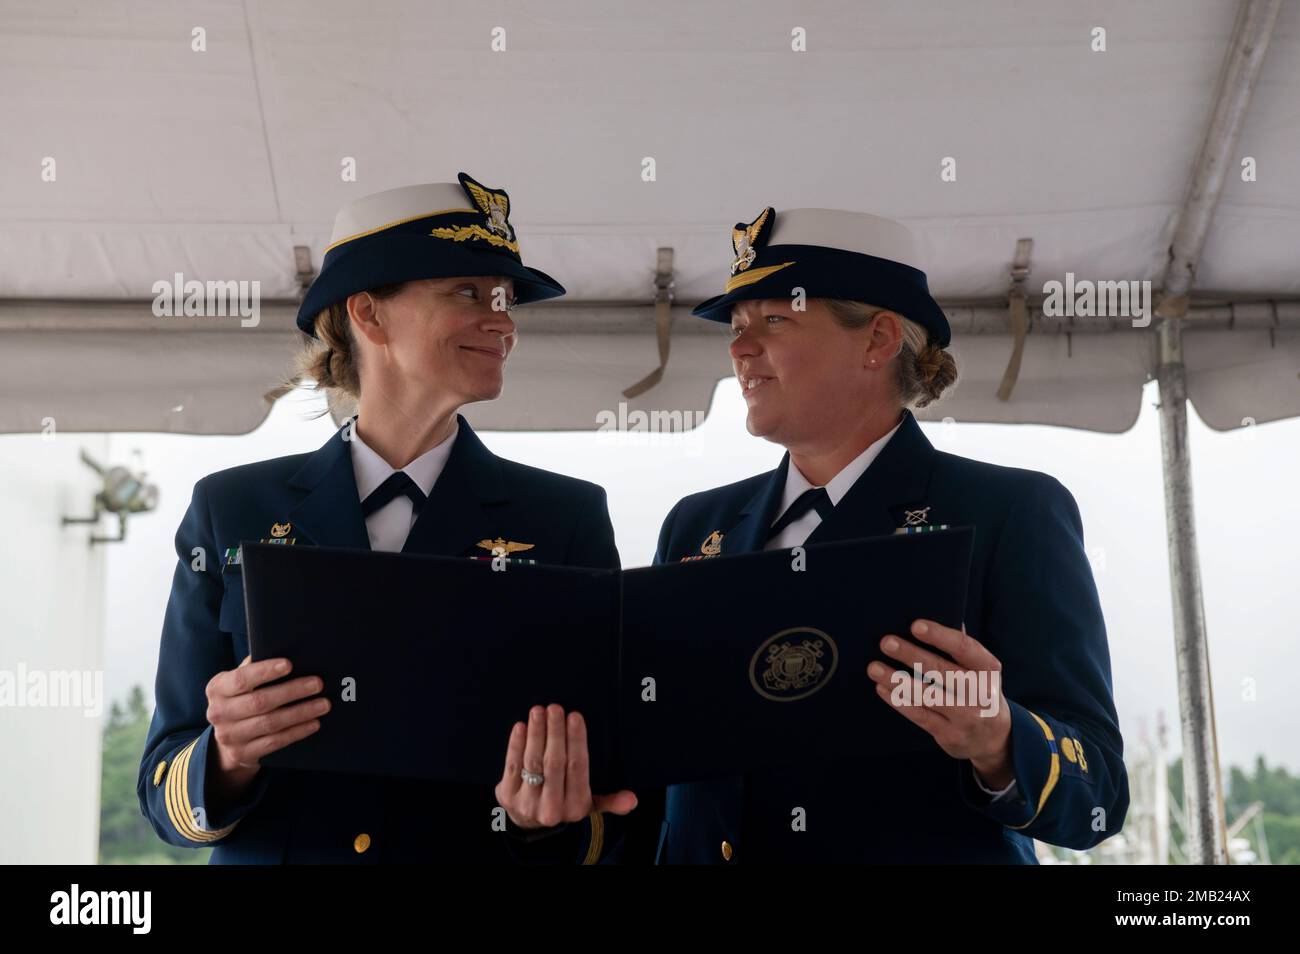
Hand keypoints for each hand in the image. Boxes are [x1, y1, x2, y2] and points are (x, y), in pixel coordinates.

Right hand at [206, 655, 328, 796]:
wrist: (228, 740)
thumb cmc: (242, 699)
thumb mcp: (241, 683)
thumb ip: (255, 668)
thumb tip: (287, 651)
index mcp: (217, 688)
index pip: (241, 679)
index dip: (265, 671)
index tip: (289, 664)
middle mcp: (218, 712)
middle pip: (259, 702)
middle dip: (292, 691)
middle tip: (317, 684)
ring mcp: (228, 736)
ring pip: (270, 723)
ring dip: (300, 713)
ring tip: (323, 704)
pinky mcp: (242, 754)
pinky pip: (274, 742)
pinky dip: (297, 732)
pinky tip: (313, 723)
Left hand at [496, 704, 637, 829]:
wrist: (528, 822)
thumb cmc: (564, 802)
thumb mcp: (589, 805)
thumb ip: (611, 801)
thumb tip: (633, 799)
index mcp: (576, 806)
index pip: (577, 768)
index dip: (576, 740)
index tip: (575, 716)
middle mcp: (552, 808)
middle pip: (554, 763)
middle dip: (555, 732)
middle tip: (556, 708)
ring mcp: (527, 803)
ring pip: (532, 762)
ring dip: (536, 733)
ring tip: (539, 711)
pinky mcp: (507, 796)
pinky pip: (512, 765)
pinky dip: (516, 744)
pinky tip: (521, 726)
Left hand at [866, 619, 1013, 787]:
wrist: (994, 737)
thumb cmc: (978, 689)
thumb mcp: (979, 668)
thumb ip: (960, 644)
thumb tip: (939, 608)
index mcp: (988, 669)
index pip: (965, 648)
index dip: (940, 636)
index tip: (915, 625)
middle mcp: (981, 693)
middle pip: (943, 671)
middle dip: (912, 655)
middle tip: (886, 641)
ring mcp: (967, 717)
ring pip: (927, 695)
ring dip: (897, 680)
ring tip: (874, 667)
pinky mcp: (950, 735)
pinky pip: (919, 715)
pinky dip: (898, 700)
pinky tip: (882, 687)